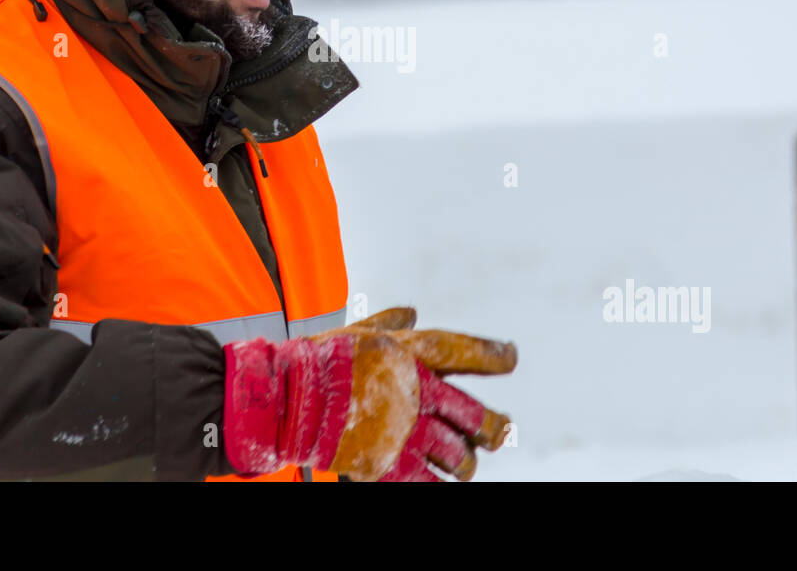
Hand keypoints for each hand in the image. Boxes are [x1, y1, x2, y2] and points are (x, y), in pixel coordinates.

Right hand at [223, 306, 516, 480]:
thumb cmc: (319, 359)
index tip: (510, 357)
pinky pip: (428, 482)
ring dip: (465, 461)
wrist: (285, 396)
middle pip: (475, 415)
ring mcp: (404, 430)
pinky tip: (443, 482)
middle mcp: (416, 392)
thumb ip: (389, 324)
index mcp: (411, 353)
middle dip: (494, 428)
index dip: (495, 355)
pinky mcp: (387, 462)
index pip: (467, 352)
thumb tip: (411, 313)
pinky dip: (439, 484)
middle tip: (499, 432)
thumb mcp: (357, 330)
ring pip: (456, 453)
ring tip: (465, 463)